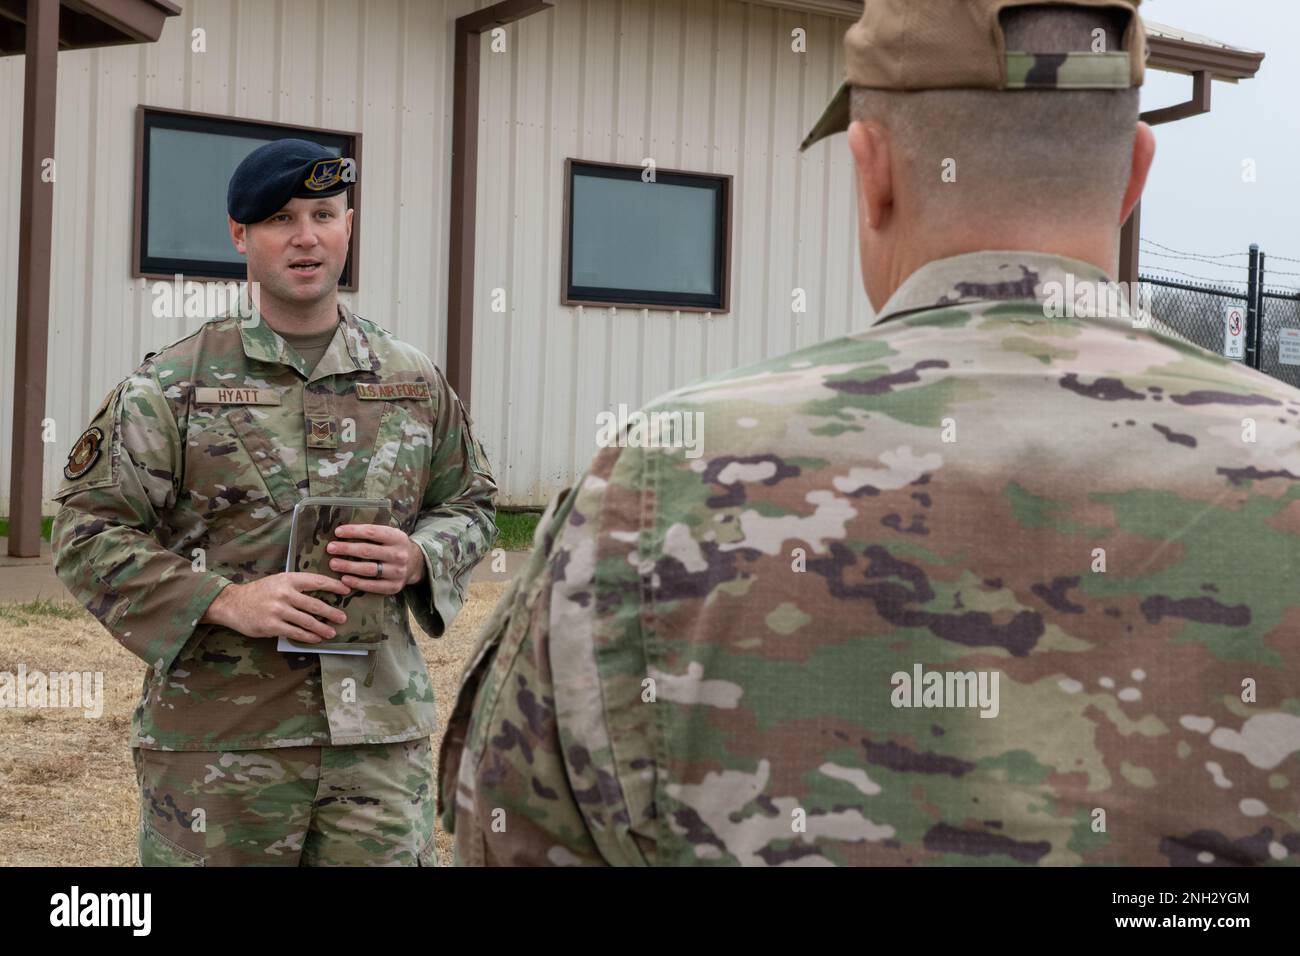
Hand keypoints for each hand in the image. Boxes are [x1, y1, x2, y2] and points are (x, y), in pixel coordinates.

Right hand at [202, 572, 350, 643]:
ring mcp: (278, 610)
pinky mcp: (272, 626)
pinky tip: (316, 639)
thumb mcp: (278, 581)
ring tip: (332, 632)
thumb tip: (322, 593)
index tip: (347, 590)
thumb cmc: (260, 592)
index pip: (317, 581)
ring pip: (307, 621)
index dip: (334, 586)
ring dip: (322, 628)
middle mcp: (284, 593)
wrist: (233, 604)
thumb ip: (297, 586)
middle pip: (315, 604)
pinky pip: (295, 633)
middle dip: (332, 612)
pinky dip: (308, 637)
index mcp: (288, 579)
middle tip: (343, 618)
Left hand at [327, 524, 425, 594]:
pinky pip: (372, 585)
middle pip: (367, 551)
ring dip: (348, 566)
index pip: (372, 532)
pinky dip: (356, 582)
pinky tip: (344, 579)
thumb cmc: (393, 546)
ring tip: (333, 563)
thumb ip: (372, 533)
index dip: (353, 531)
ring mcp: (397, 572)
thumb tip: (342, 531)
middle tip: (330, 548)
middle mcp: (399, 554)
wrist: (415, 564)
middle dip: (346, 549)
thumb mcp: (390, 534)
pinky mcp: (393, 586)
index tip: (337, 532)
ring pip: (368, 569)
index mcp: (397, 537)